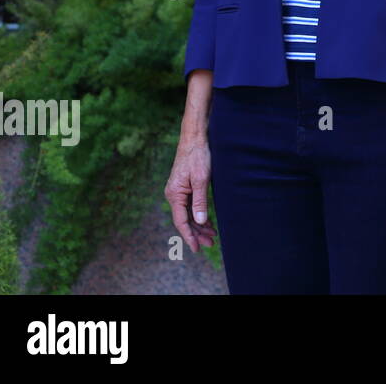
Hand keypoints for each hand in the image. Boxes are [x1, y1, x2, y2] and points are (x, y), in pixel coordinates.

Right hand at [165, 137, 216, 251]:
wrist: (194, 138)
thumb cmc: (198, 156)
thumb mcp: (201, 180)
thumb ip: (200, 202)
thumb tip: (199, 222)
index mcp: (174, 194)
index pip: (181, 221)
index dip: (189, 236)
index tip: (197, 248)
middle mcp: (173, 195)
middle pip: (185, 220)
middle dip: (197, 233)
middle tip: (211, 244)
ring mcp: (178, 191)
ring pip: (188, 214)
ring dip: (199, 225)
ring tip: (212, 235)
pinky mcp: (184, 187)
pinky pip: (190, 206)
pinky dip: (199, 215)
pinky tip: (207, 222)